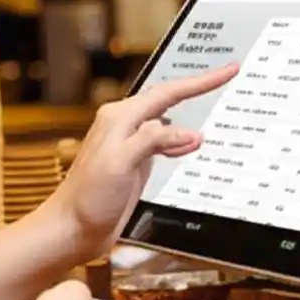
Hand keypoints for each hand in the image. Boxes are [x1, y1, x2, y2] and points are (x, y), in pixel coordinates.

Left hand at [41, 64, 237, 258]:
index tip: (227, 70)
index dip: (200, 82)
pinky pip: (163, 142)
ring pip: (167, 120)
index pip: (167, 93)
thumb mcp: (120, 163)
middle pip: (167, 99)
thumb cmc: (87, 198)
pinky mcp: (133, 162)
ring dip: (190, 113)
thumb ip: (152, 141)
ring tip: (215, 103)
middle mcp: (123, 125)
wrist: (72, 229)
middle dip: (197, 87)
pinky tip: (190, 145)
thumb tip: (189, 133)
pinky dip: (180, 140)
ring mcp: (128, 144)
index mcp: (119, 118)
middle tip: (226, 75)